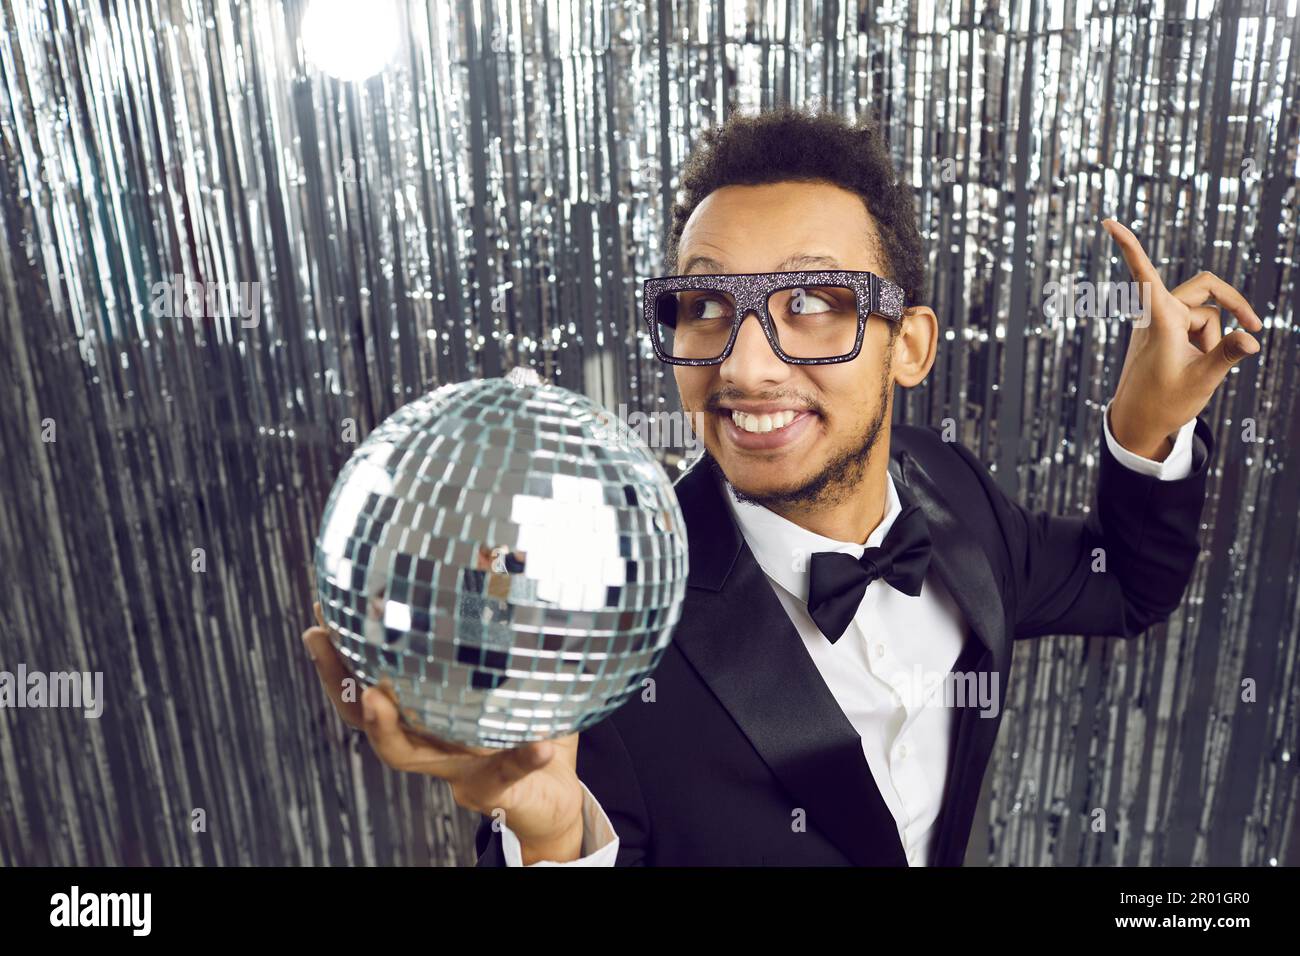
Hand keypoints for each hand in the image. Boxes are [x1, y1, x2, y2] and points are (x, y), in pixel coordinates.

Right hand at [301, 603, 585, 863]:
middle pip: (362, 717)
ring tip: (373, 698)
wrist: (548, 793)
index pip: (365, 688)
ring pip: (408, 754)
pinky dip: (525, 757)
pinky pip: (511, 770)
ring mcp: (457, 769)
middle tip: (318, 642)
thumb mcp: (505, 669)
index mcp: (422, 718)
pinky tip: (540, 745)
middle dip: (335, 682)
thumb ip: (496, 620)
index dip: (336, 659)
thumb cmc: (518, 724)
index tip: (317, 620)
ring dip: (385, 727)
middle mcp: (427, 747)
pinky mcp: (500, 786)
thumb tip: (494, 549)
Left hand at [1102, 218, 1262, 459]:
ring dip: (1213, 337)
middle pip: (1206, 289)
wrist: (1138, 422)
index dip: (1128, 246)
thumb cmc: (1164, 403)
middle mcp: (1157, 314)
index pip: (1144, 273)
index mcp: (1159, 319)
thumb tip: (1251, 339)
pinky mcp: (1164, 331)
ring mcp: (1160, 322)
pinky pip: (1197, 326)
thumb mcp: (1201, 380)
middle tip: (1254, 325)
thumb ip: (1226, 354)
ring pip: (1205, 314)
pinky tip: (1193, 365)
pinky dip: (1205, 342)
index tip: (1106, 221)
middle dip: (1231, 306)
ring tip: (1198, 367)